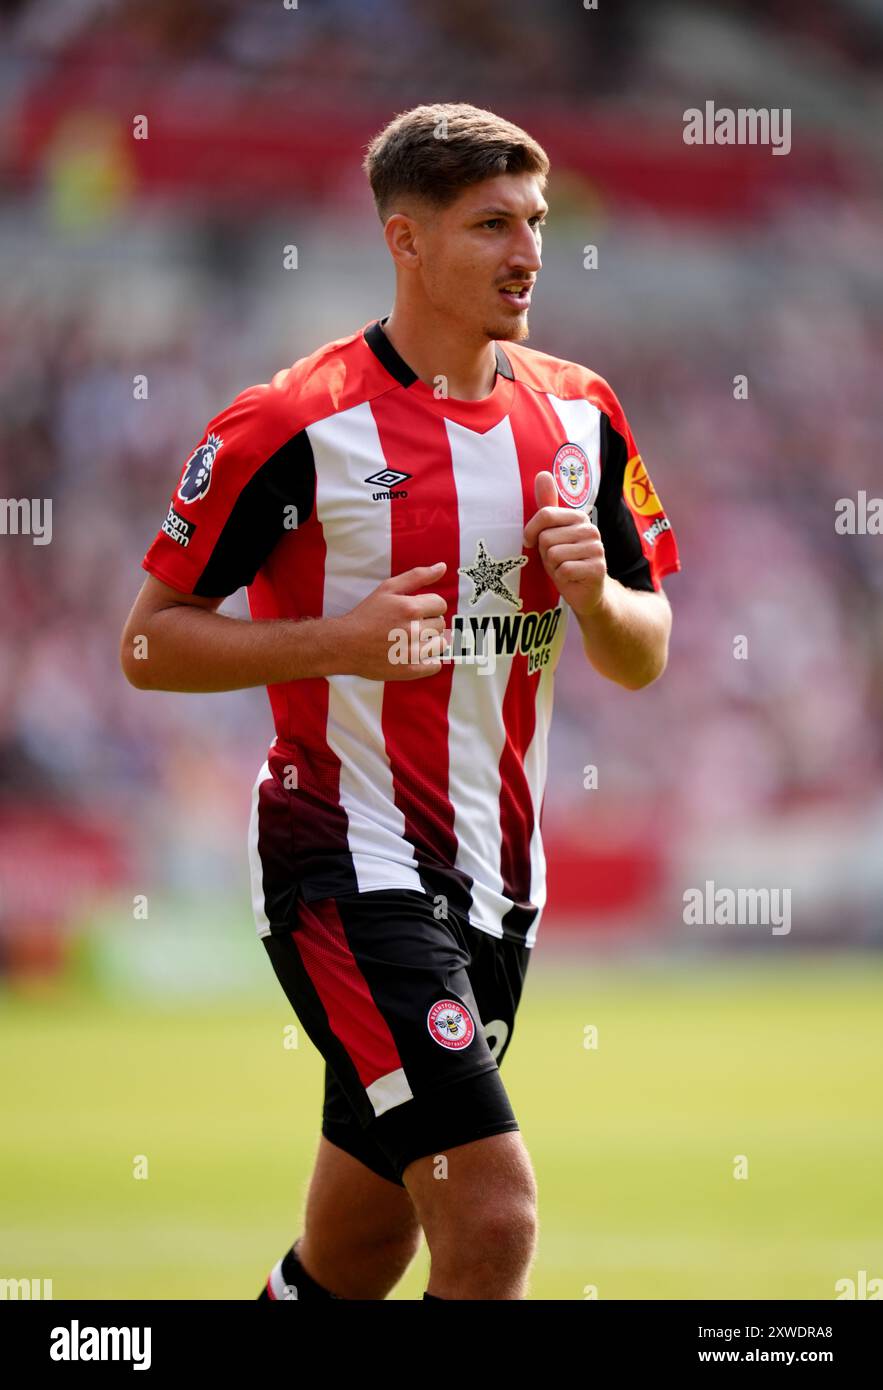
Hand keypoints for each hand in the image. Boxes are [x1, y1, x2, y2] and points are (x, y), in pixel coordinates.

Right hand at [335, 562, 447, 679]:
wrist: (345, 644)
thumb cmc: (367, 614)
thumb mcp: (388, 588)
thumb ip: (418, 576)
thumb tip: (443, 566)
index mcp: (410, 608)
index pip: (441, 605)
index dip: (429, 606)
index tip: (416, 611)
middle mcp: (413, 630)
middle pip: (440, 624)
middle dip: (428, 623)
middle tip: (408, 625)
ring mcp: (412, 652)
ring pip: (441, 644)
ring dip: (430, 641)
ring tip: (411, 640)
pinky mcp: (409, 670)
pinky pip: (435, 665)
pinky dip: (429, 661)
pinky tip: (413, 654)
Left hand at [523, 471, 606, 617]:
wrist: (587, 591)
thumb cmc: (566, 560)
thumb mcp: (552, 533)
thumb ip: (547, 506)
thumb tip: (542, 474)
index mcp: (578, 517)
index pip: (545, 514)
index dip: (531, 531)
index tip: (530, 542)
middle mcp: (590, 529)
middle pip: (547, 538)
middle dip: (545, 554)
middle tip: (557, 560)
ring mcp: (597, 549)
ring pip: (554, 555)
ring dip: (553, 567)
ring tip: (564, 568)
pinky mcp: (598, 568)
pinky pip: (564, 570)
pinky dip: (562, 578)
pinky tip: (572, 578)